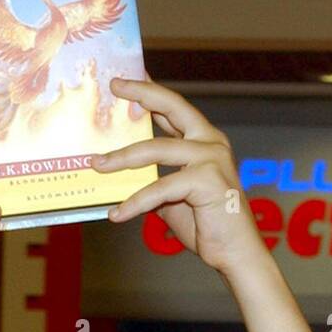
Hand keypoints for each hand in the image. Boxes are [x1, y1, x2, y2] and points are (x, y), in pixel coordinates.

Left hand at [93, 78, 268, 281]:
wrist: (235, 252)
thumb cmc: (206, 225)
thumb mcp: (171, 199)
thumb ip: (151, 183)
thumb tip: (117, 180)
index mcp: (204, 141)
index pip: (173, 109)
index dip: (149, 91)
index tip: (125, 78)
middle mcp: (210, 142)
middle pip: (172, 106)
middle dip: (141, 92)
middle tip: (114, 84)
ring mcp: (211, 158)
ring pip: (156, 150)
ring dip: (121, 158)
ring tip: (96, 165)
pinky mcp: (207, 180)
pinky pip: (160, 188)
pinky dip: (135, 202)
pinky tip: (117, 214)